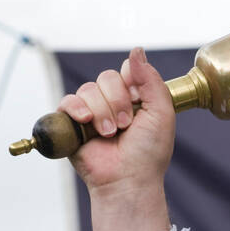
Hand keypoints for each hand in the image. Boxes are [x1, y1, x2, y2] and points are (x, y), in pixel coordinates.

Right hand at [56, 46, 175, 230]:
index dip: (131, 83)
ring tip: (110, 134)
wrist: (128, 180)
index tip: (138, 103)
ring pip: (89, 89)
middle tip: (125, 126)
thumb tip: (136, 50)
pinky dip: (76, 108)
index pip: (126, 70)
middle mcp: (113, 103)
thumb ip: (151, 80)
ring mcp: (92, 112)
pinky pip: (67, 101)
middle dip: (118, 101)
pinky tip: (86, 121)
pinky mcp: (73, 123)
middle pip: (107, 77)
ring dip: (101, 111)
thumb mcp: (162, 113)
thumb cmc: (148, 154)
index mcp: (135, 99)